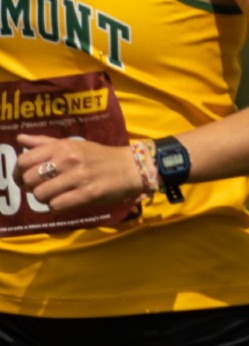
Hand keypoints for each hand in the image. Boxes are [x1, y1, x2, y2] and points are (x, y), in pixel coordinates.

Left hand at [16, 134, 144, 211]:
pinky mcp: (88, 194)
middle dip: (32, 187)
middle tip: (44, 187)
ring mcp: (78, 177)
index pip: (24, 161)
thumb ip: (45, 142)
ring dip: (45, 198)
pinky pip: (56, 206)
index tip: (27, 177)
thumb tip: (20, 139)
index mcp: (63, 146)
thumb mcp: (74, 144)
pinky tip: (67, 200)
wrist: (131, 168)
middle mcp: (69, 159)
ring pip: (41, 195)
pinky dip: (58, 206)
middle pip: (29, 180)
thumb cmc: (100, 156)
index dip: (20, 172)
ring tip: (57, 195)